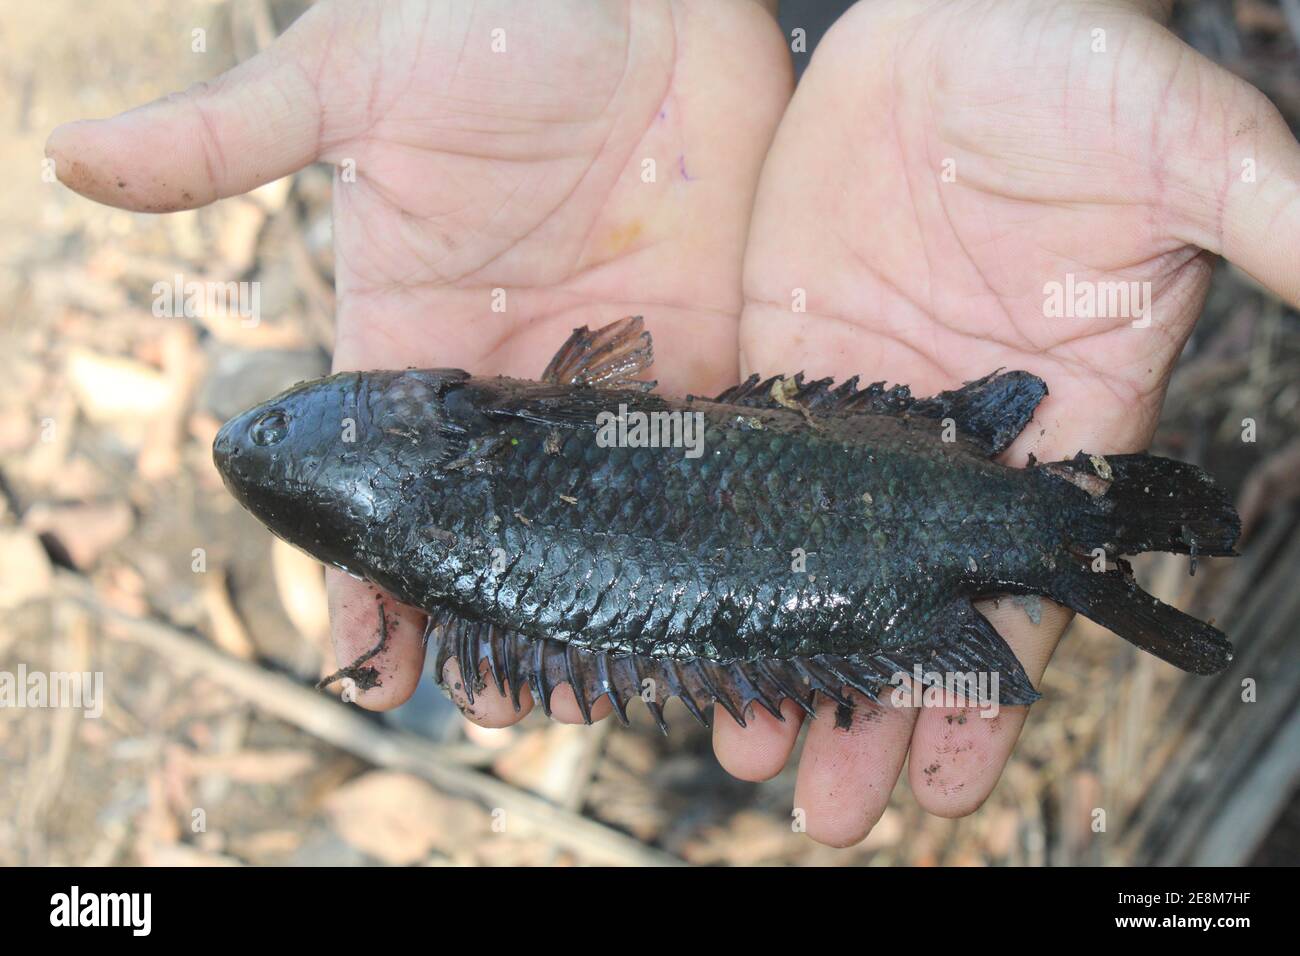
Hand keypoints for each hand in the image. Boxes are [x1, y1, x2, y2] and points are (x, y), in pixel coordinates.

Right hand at [47, 1, 790, 711]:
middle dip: (501, 616)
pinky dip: (708, 527)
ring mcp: (609, 364)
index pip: (381, 486)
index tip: (374, 669)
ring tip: (615, 689)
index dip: (371, 580)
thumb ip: (234, 133)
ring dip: (608, 600)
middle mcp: (509, 369)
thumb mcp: (351, 77)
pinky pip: (705, 456)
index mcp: (411, 333)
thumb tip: (72, 158)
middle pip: (500, 527)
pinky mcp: (703, 344)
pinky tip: (714, 593)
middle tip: (515, 707)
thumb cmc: (482, 13)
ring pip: (606, 517)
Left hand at [730, 0, 1299, 844]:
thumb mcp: (1179, 143)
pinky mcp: (782, 348)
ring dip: (783, 641)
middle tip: (825, 805)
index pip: (1024, 581)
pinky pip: (743, 461)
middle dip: (873, 702)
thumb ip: (1263, 220)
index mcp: (1058, 411)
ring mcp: (860, 392)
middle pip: (910, 592)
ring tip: (740, 737)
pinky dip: (715, 536)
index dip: (990, 684)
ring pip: (816, 547)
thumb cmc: (1076, 62)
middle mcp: (954, 426)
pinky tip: (683, 598)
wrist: (960, 8)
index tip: (949, 782)